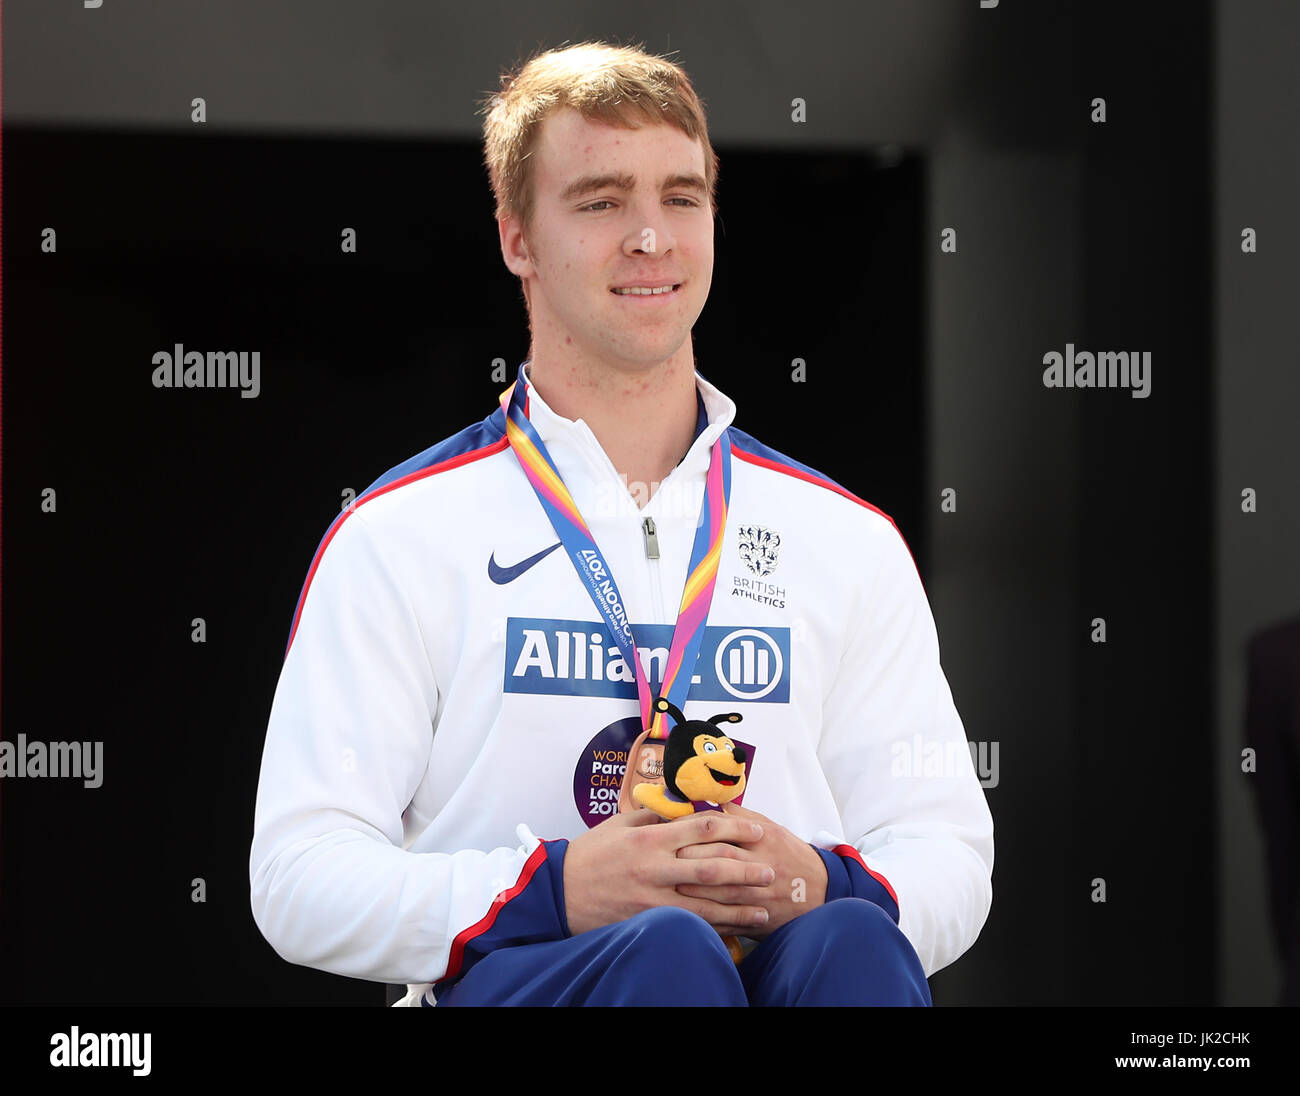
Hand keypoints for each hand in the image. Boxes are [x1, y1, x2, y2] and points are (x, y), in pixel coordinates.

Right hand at [562, 808, 775, 935]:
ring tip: (763, 907)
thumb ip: (653, 815)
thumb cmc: (591, 853)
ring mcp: (652, 897)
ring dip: (738, 905)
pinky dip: (713, 929)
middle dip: (745, 870)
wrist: (559, 890)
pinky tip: (734, 932)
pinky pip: (687, 925)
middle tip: (771, 870)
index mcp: (651, 837)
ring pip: (705, 902)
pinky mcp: (648, 920)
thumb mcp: (619, 824)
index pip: (702, 828)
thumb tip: (682, 809)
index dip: (734, 829)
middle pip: (711, 867)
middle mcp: (655, 866)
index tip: (757, 831)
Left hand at [674, 801, 828, 937]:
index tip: (672, 828)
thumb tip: (710, 801)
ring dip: (694, 887)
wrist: (822, 892)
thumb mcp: (773, 828)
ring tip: (671, 882)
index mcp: (763, 839)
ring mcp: (760, 895)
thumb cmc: (791, 855)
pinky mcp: (758, 919)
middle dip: (689, 857)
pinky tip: (689, 912)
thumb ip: (741, 816)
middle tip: (664, 854)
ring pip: (722, 891)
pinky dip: (708, 916)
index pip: (722, 830)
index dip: (693, 829)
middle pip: (719, 859)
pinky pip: (729, 919)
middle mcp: (762, 865)